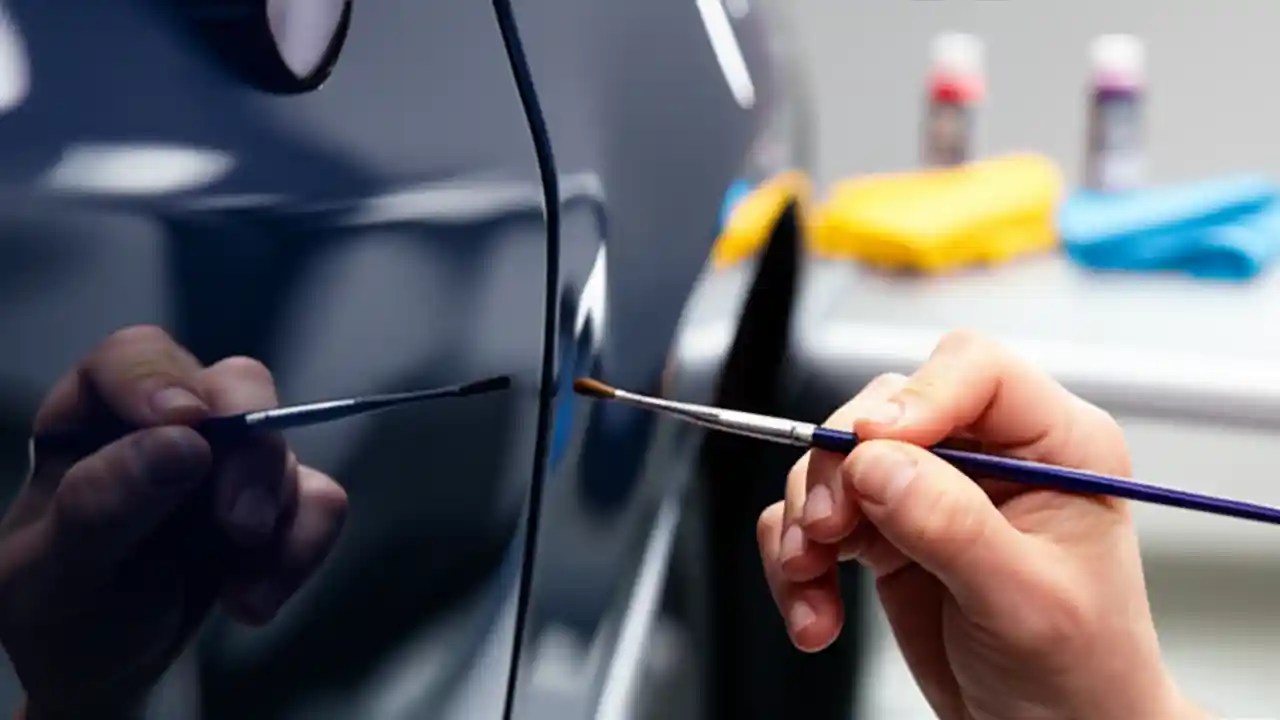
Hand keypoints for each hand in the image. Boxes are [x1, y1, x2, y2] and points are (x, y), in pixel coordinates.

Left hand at [0, 326, 347, 718]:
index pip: (134, 359)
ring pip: (282, 447)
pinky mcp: (274, 501)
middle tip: (240, 527)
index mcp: (93, 416)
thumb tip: (185, 441)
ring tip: (242, 599)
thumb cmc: (60, 613)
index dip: (161, 379)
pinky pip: (320, 500)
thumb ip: (104, 504)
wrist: (103, 673)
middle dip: (249, 456)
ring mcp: (228, 459)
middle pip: (233, 389)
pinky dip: (302, 550)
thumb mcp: (58, 570)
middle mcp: (167, 422)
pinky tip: (256, 603)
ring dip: (277, 521)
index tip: (185, 423)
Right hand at [757, 331, 1207, 719]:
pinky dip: (796, 562)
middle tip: (828, 529)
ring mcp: (930, 490)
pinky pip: (812, 517)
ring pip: (835, 460)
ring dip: (807, 522)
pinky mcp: (884, 530)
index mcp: (1055, 447)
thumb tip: (876, 463)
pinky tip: (814, 613)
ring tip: (810, 582)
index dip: (916, 398)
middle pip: (883, 409)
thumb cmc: (1079, 674)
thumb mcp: (1026, 602)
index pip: (975, 372)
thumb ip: (951, 527)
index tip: (867, 445)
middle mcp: (987, 455)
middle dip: (840, 468)